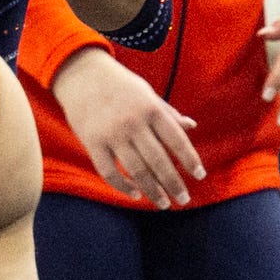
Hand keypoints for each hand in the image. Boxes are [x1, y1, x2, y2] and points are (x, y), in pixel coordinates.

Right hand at [53, 46, 205, 205]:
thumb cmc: (119, 85)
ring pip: (136, 170)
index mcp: (151, 109)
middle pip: (158, 160)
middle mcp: (133, 123)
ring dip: (152, 190)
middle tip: (184, 199)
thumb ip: (168, 113)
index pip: (177, 140)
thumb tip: (192, 126)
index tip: (199, 176)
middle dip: (174, 183)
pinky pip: (108, 170)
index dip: (190, 159)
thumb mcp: (148, 94)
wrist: (81, 74)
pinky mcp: (92, 142)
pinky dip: (122, 185)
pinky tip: (134, 194)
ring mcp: (111, 134)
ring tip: (163, 204)